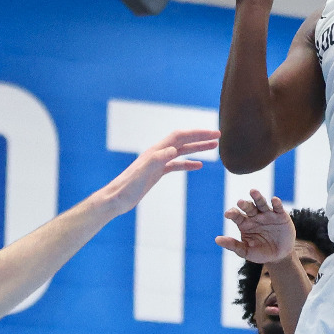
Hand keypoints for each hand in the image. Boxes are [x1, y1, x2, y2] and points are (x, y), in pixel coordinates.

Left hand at [97, 129, 219, 215]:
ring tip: (213, 147)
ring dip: (197, 148)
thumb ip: (156, 160)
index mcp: (156, 151)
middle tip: (218, 136)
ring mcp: (157, 163)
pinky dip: (188, 163)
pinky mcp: (156, 173)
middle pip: (183, 141)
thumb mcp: (142, 173)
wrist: (115, 199)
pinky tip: (198, 166)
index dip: (197, 133)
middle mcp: (157, 154)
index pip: (180, 136)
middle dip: (200, 137)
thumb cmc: (126, 187)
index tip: (213, 133)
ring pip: (181, 152)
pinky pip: (176, 165)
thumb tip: (173, 149)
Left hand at [216, 190, 293, 262]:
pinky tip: (274, 200)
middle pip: (249, 207)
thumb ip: (233, 245)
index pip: (237, 216)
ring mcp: (268, 214)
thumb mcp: (246, 251)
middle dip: (244, 204)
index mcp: (244, 223)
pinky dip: (276, 203)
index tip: (228, 214)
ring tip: (253, 192)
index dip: (233, 213)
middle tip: (240, 202)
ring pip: (261, 203)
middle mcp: (255, 216)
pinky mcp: (281, 215)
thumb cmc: (261, 252)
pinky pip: (278, 208)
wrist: (280, 256)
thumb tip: (217, 240)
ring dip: (257, 197)